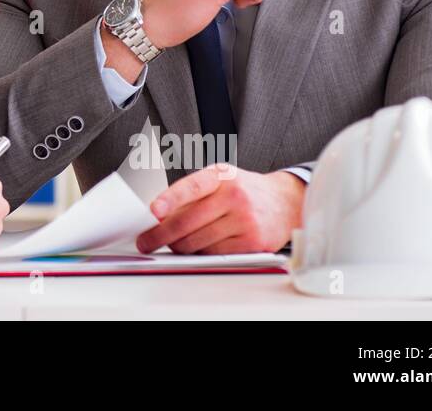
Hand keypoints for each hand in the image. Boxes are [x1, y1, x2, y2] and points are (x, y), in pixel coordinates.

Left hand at [135, 164, 304, 254]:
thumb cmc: (244, 191)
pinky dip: (201, 254)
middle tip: (146, 242)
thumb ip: (192, 194)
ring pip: (198, 243)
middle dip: (161, 235)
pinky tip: (199, 247)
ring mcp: (245, 221)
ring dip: (180, 246)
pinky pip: (215, 255)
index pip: (191, 187)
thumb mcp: (220, 180)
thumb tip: (157, 217)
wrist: (285, 202)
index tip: (153, 211)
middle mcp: (235, 196)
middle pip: (189, 222)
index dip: (170, 199)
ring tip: (175, 242)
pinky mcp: (254, 244)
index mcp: (221, 176)